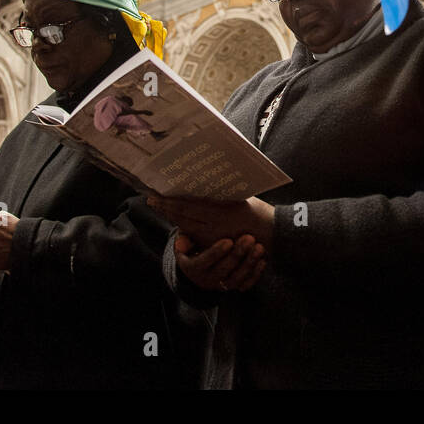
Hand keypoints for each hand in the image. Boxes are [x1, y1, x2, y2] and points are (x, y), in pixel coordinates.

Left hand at [147, 196, 274, 251]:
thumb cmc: (259, 211)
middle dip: (165, 207)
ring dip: (170, 215)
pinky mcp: (215, 243)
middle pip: (182, 216)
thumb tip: (206, 180)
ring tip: (158, 206)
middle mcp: (213, 226)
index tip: (156, 192)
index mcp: (220, 211)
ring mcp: (212, 237)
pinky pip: (194, 233)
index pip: (188, 205)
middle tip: (151, 199)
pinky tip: (175, 218)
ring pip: (185, 225)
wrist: (272, 235)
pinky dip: (182, 224)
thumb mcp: (241, 196)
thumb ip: (222, 192)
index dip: (170, 200)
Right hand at [175, 232, 265, 292]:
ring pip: (237, 278)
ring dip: (249, 264)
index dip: (216, 252)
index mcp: (194, 268)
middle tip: (249, 238)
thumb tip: (182, 242)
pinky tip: (262, 261)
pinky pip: (245, 284)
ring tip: (259, 248)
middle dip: (238, 254)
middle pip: (224, 270)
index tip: (228, 240)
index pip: (205, 262)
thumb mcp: (183, 245)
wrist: (198, 271)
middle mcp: (207, 280)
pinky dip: (255, 274)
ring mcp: (221, 285)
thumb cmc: (192, 250)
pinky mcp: (233, 287)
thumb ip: (183, 240)